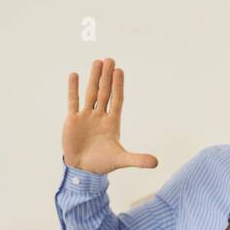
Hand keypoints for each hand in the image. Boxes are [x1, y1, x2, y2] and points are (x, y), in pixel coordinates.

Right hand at [63, 57, 158, 174]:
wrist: (83, 170)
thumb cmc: (103, 164)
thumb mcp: (122, 160)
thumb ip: (138, 159)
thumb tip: (156, 163)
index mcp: (112, 123)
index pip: (117, 100)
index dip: (118, 86)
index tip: (119, 71)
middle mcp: (100, 116)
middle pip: (104, 92)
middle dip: (107, 77)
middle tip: (110, 59)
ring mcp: (86, 117)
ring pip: (90, 93)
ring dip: (93, 78)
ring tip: (97, 62)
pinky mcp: (73, 120)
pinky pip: (73, 101)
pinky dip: (73, 89)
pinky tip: (75, 75)